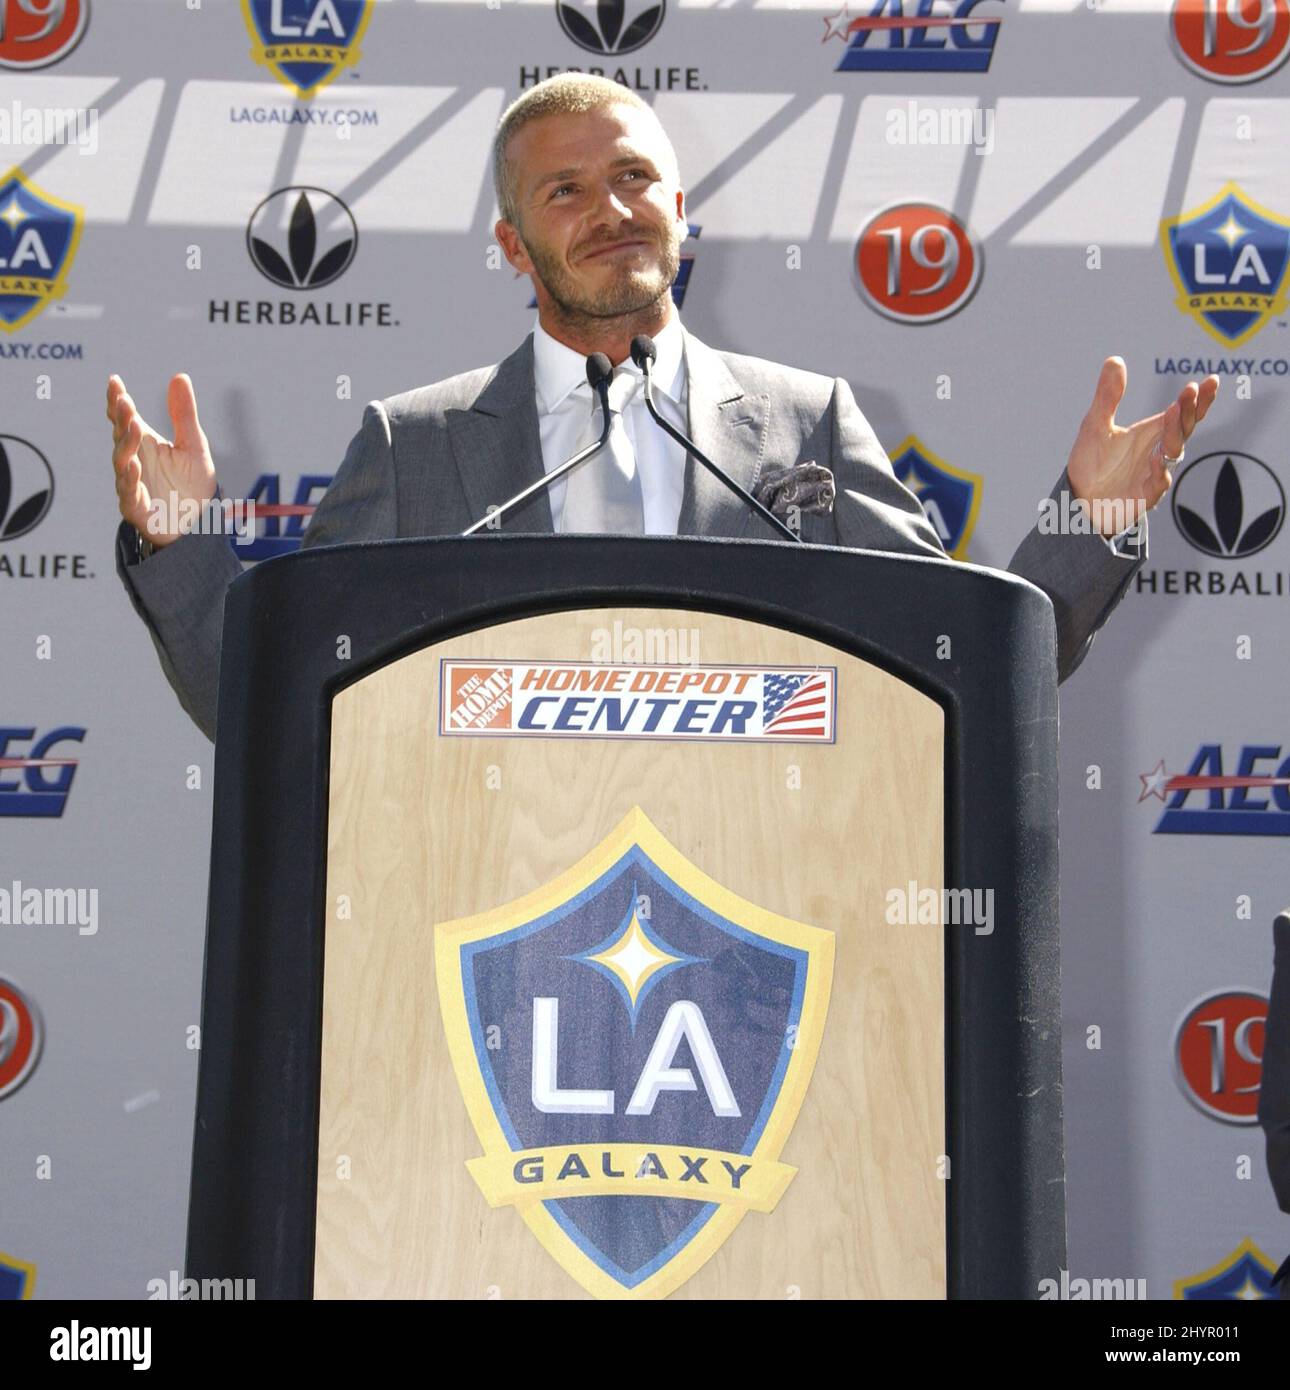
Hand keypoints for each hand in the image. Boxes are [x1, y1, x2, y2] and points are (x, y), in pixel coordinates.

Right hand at [107, 373, 216, 546]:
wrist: (197, 524)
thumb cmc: (191, 485)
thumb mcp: (194, 445)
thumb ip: (184, 414)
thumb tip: (180, 376)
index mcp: (143, 443)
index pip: (125, 418)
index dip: (118, 400)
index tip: (115, 381)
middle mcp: (133, 460)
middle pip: (120, 436)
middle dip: (121, 418)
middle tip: (124, 400)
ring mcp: (131, 483)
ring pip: (122, 462)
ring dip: (125, 443)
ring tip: (133, 425)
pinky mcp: (135, 506)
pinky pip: (129, 492)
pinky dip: (130, 479)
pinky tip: (134, 465)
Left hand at [1066, 357, 1218, 535]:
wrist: (1078, 501)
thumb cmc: (1093, 464)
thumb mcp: (1096, 424)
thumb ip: (1108, 395)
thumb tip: (1115, 359)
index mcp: (1153, 433)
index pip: (1184, 413)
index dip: (1200, 399)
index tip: (1211, 380)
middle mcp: (1159, 451)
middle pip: (1183, 428)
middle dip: (1189, 409)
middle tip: (1192, 390)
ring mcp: (1155, 474)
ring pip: (1173, 452)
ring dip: (1174, 432)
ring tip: (1173, 412)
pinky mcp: (1144, 496)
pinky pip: (1158, 483)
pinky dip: (1159, 470)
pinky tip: (1156, 458)